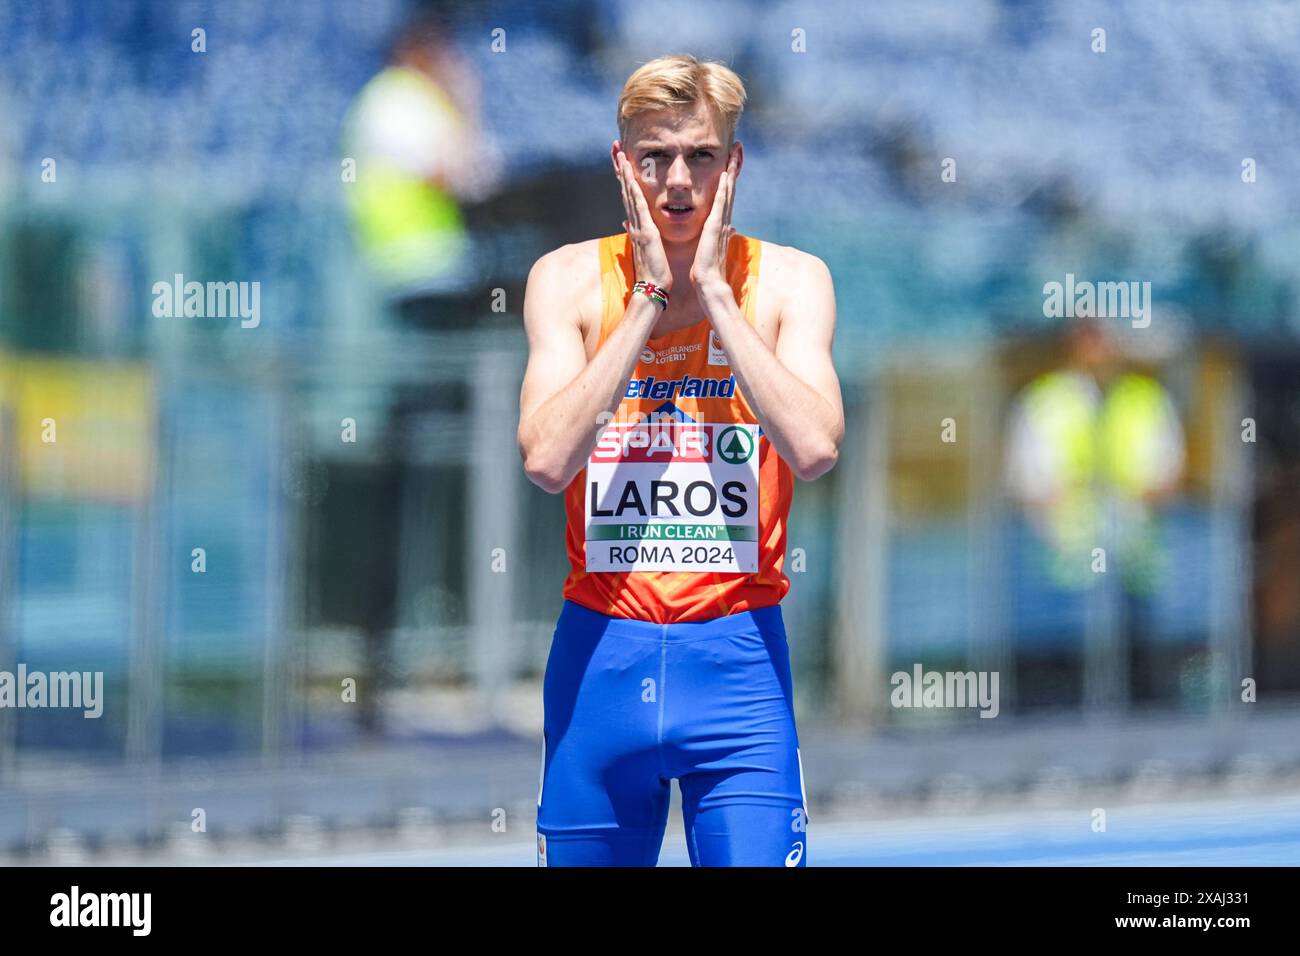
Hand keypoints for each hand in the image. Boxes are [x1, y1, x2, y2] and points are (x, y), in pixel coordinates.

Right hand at [614, 149, 671, 290]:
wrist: (654, 287)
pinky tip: (630, 177)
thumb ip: (641, 236)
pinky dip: (633, 192)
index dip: (626, 177)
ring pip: (629, 194)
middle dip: (621, 168)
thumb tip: (629, 227)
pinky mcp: (645, 232)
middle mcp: (636, 223)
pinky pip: (638, 207)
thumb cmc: (656, 271)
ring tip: (620, 154)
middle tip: (616, 147)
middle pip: (626, 190)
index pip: (631, 196)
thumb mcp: (649, 249)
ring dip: (624, 173)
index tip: (624, 159)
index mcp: (640, 225)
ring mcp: (639, 226)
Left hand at [689, 154, 736, 294]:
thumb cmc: (707, 270)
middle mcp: (723, 220)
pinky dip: (724, 189)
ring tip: (734, 153)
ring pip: (728, 192)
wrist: (709, 284)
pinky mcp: (716, 228)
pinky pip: (720, 204)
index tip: (730, 162)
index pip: (725, 197)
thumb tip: (731, 229)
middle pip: (730, 189)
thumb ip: (719, 236)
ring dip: (732, 172)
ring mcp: (721, 223)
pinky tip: (726, 174)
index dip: (729, 179)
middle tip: (737, 148)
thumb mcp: (711, 248)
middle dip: (733, 168)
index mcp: (720, 225)